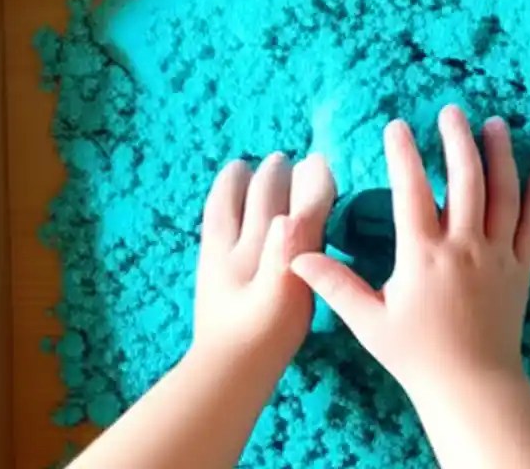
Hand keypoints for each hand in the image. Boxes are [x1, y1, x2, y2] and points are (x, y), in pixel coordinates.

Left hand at [193, 152, 336, 368]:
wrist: (227, 371)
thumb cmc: (265, 332)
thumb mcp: (289, 285)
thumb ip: (297, 236)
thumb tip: (304, 186)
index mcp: (264, 245)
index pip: (291, 202)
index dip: (308, 180)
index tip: (320, 161)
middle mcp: (239, 244)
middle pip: (256, 199)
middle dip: (271, 176)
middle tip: (281, 159)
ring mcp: (220, 259)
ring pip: (227, 210)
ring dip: (237, 186)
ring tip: (241, 168)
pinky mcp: (209, 275)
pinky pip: (213, 230)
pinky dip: (219, 210)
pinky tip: (222, 213)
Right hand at [291, 105, 529, 400]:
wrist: (471, 385)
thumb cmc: (415, 356)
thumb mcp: (368, 321)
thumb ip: (335, 284)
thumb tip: (296, 255)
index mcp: (423, 255)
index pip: (412, 191)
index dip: (404, 154)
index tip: (397, 126)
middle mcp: (464, 246)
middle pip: (465, 179)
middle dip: (458, 140)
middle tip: (451, 111)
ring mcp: (497, 256)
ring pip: (503, 194)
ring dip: (500, 156)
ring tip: (495, 125)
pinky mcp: (521, 269)